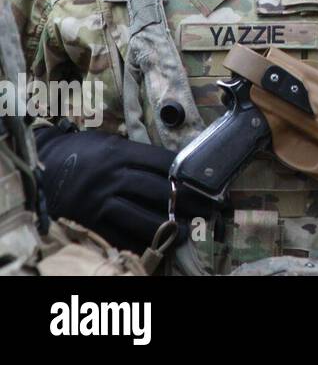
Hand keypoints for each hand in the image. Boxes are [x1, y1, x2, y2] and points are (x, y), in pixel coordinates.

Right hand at [36, 125, 209, 254]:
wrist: (39, 167)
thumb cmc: (79, 153)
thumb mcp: (108, 143)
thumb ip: (136, 154)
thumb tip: (172, 167)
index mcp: (119, 152)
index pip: (162, 162)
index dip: (186, 173)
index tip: (204, 181)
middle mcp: (111, 176)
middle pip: (158, 190)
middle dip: (187, 201)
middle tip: (206, 207)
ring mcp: (99, 201)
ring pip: (142, 217)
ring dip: (169, 226)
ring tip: (187, 231)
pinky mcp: (89, 222)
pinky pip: (118, 236)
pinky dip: (139, 242)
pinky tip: (157, 245)